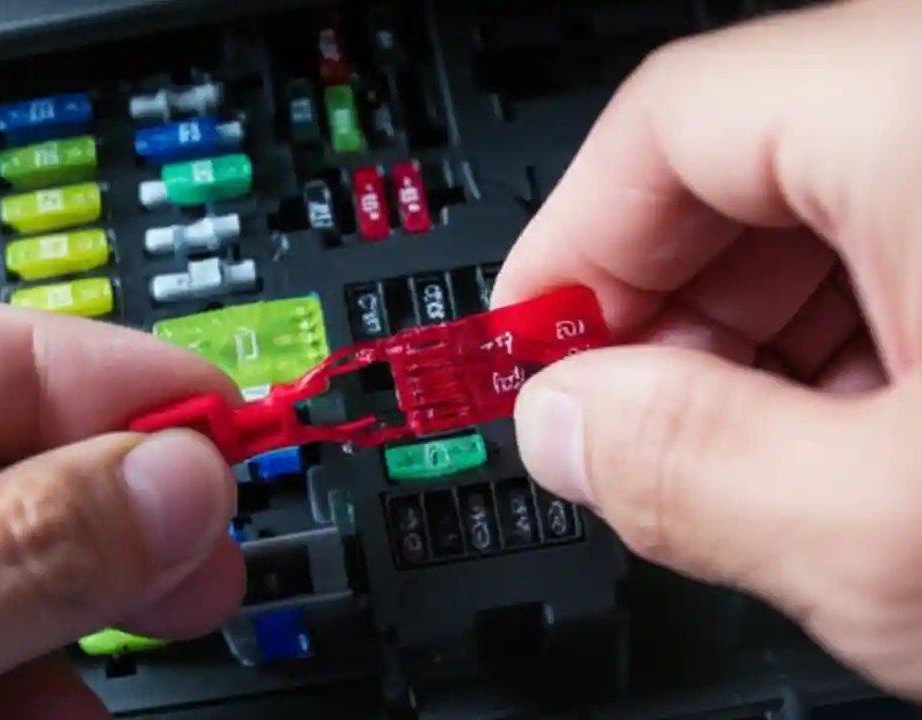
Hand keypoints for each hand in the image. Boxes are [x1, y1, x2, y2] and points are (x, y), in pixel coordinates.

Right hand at [490, 0, 921, 700]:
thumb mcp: (895, 536)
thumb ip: (683, 469)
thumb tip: (566, 428)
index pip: (670, 120)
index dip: (565, 252)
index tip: (523, 355)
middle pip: (756, 157)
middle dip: (667, 309)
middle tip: (627, 430)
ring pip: (850, 201)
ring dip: (772, 335)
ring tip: (762, 462)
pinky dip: (879, 334)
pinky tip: (883, 441)